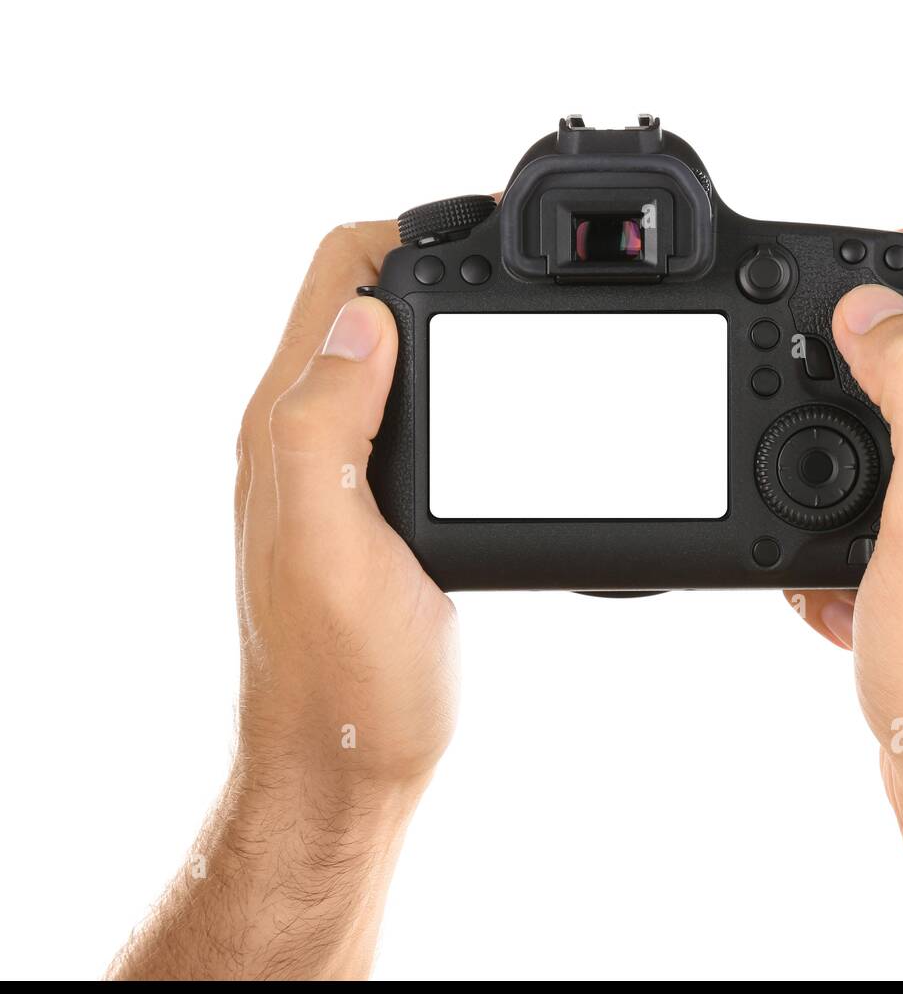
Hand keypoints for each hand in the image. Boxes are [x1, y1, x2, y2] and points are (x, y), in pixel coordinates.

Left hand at [111, 222, 456, 977]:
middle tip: (517, 272)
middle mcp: (311, 437)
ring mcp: (348, 472)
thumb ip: (329, 428)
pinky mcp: (386, 508)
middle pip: (370, 302)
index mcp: (294, 429)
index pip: (341, 278)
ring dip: (451, 324)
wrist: (351, 759)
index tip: (485, 238)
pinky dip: (459, 387)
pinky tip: (500, 410)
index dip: (411, 234)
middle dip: (440, 264)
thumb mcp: (334, 549)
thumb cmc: (346, 678)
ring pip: (397, 355)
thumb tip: (368, 320)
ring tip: (518, 320)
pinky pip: (416, 414)